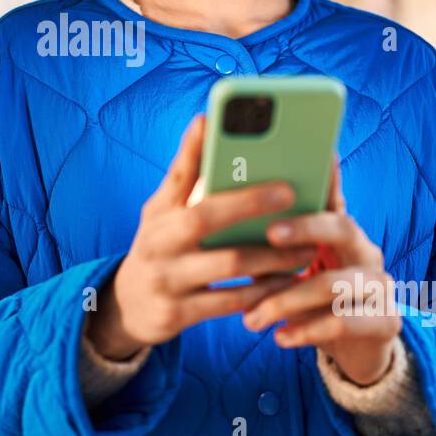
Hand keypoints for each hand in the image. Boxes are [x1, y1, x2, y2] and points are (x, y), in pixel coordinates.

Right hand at [86, 114, 317, 359]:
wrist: (127, 306)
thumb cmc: (160, 246)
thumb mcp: (164, 211)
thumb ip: (187, 174)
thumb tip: (206, 121)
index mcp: (158, 212)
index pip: (179, 176)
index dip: (198, 151)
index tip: (228, 129)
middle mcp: (157, 242)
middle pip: (205, 217)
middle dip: (250, 203)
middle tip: (291, 192)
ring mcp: (165, 279)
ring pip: (228, 264)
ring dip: (272, 255)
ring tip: (307, 247)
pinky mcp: (176, 314)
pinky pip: (230, 302)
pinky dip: (262, 292)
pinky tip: (288, 283)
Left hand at [240, 157, 399, 385]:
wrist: (357, 349)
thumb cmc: (312, 299)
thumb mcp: (292, 270)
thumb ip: (268, 246)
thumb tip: (220, 216)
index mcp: (342, 232)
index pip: (331, 196)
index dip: (321, 177)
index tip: (300, 162)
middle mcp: (365, 251)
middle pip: (341, 227)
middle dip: (305, 227)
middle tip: (270, 234)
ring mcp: (381, 286)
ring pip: (335, 283)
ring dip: (288, 299)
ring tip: (253, 316)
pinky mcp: (385, 321)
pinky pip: (345, 322)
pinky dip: (308, 330)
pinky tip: (280, 336)